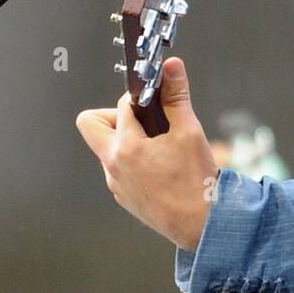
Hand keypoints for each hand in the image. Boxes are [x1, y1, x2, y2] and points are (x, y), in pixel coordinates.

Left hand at [75, 57, 216, 250]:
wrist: (201, 224)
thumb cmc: (196, 181)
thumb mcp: (189, 132)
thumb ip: (176, 96)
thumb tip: (171, 68)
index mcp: (126, 146)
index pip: (123, 105)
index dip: (141, 99)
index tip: (155, 100)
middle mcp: (113, 165)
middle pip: (91, 124)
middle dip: (114, 116)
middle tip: (143, 122)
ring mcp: (116, 183)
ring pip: (108, 148)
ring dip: (127, 140)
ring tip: (158, 147)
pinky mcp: (123, 196)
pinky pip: (117, 169)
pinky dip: (133, 161)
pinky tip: (160, 168)